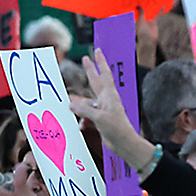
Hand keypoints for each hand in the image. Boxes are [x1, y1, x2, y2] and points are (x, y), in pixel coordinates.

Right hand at [69, 51, 155, 171]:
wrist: (123, 143)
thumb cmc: (116, 128)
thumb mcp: (99, 118)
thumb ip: (84, 110)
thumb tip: (71, 104)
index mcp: (109, 95)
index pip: (103, 75)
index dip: (99, 63)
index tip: (96, 52)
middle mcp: (106, 99)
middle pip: (95, 82)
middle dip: (90, 71)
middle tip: (85, 59)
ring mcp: (103, 109)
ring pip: (86, 104)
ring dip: (81, 112)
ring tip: (84, 121)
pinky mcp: (100, 119)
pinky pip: (86, 116)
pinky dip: (83, 121)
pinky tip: (83, 127)